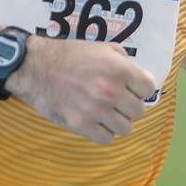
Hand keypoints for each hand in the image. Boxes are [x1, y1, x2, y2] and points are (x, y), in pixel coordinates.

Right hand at [7, 35, 159, 144]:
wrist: (36, 66)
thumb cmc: (70, 55)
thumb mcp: (102, 47)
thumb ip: (124, 60)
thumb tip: (138, 78)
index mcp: (119, 69)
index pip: (149, 89)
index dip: (141, 89)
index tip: (132, 88)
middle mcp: (111, 91)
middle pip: (139, 111)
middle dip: (130, 106)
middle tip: (117, 101)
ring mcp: (96, 110)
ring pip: (126, 129)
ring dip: (118, 121)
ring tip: (106, 113)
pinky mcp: (81, 125)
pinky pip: (107, 139)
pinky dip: (104, 132)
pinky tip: (96, 122)